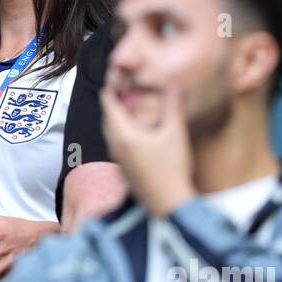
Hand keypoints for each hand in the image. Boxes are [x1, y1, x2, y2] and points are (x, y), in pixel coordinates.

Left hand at [100, 76, 196, 216]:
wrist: (168, 204)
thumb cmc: (172, 169)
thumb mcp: (175, 134)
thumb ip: (173, 107)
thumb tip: (174, 84)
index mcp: (123, 135)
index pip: (109, 105)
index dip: (111, 89)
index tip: (115, 76)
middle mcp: (116, 146)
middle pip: (107, 118)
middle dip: (112, 102)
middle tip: (121, 88)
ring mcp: (118, 159)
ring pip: (111, 132)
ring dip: (116, 118)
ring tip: (128, 107)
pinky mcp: (125, 169)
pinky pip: (117, 143)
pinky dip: (122, 131)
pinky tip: (136, 132)